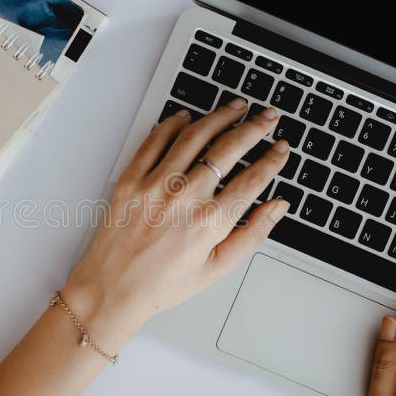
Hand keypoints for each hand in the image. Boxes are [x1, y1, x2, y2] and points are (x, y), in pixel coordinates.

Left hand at [63, 98, 289, 348]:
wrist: (113, 288)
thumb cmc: (163, 283)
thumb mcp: (217, 269)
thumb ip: (252, 235)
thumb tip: (277, 206)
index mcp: (209, 222)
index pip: (253, 179)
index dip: (273, 159)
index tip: (282, 148)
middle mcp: (184, 197)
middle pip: (229, 148)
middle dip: (254, 128)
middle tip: (267, 117)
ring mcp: (155, 185)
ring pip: (194, 135)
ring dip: (220, 116)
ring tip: (236, 107)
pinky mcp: (131, 179)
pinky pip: (155, 140)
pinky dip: (174, 124)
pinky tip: (188, 117)